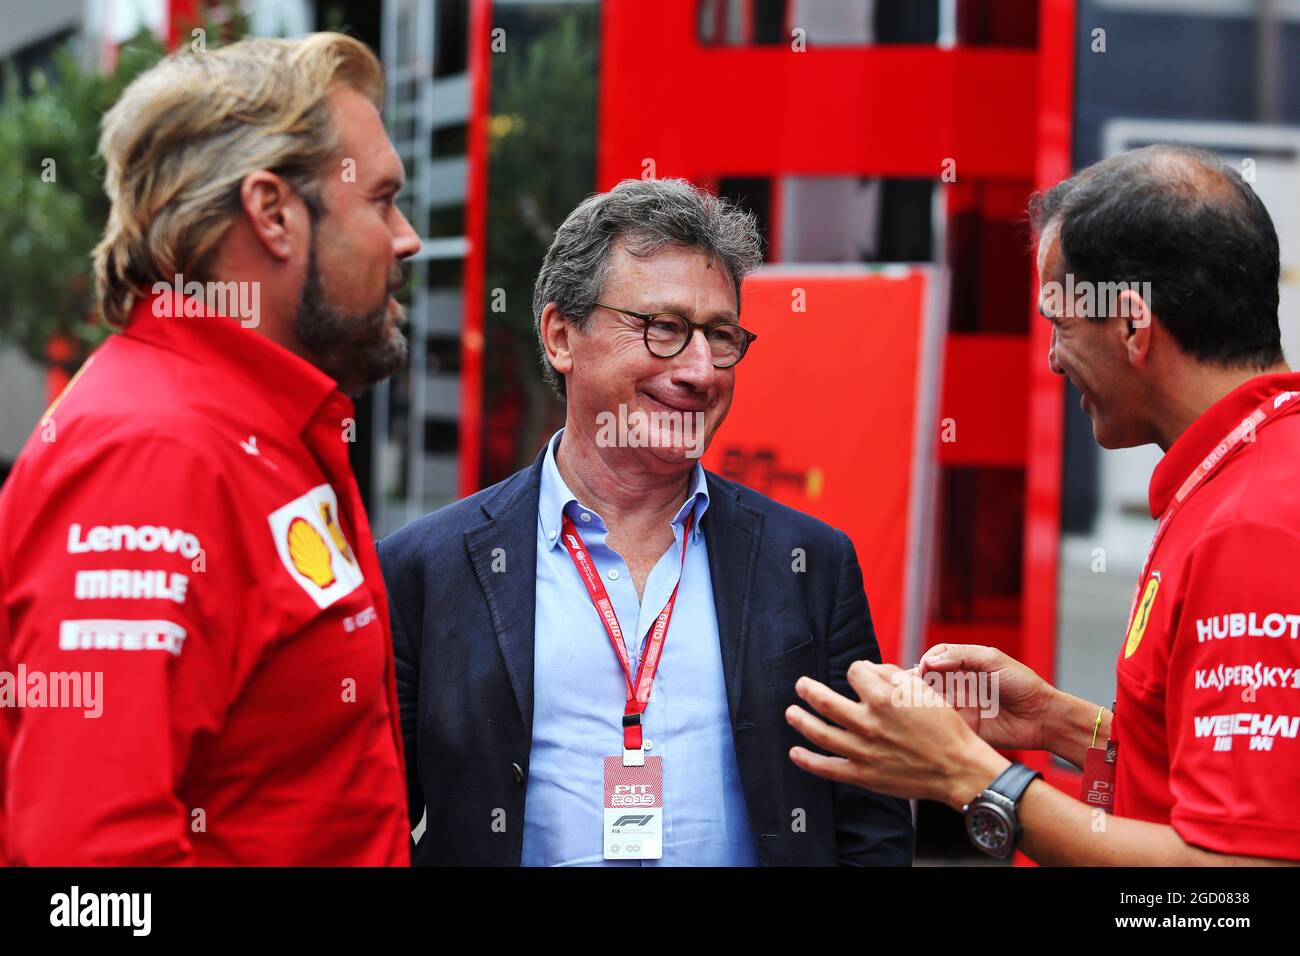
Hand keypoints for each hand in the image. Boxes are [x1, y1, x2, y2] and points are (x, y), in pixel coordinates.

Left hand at [786, 661, 1008, 808]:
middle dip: (808, 690)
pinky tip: (794, 752)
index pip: (853, 672)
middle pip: (824, 700)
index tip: (859, 675)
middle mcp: (868, 722)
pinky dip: (807, 761)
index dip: (856, 670)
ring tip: (790, 713)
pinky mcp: (862, 775)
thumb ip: (891, 675)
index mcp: (883, 698)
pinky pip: (827, 768)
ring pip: (819, 733)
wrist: (957, 768)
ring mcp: (862, 750)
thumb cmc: (944, 727)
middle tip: (800, 685)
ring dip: (800, 720)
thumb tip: (865, 668)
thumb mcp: (922, 690)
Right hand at [918, 643, 1056, 752]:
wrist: (1042, 717)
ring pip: (927, 701)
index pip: (933, 659)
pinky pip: (939, 723)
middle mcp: (957, 685)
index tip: (924, 668)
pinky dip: (928, 720)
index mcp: (963, 666)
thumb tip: (931, 660)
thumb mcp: (993, 660)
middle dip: (913, 681)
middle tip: (906, 685)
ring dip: (916, 700)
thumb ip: (962, 655)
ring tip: (911, 701)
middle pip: (925, 680)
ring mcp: (958, 707)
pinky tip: (922, 718)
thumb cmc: (1023, 685)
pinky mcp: (961, 727)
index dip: (925, 662)